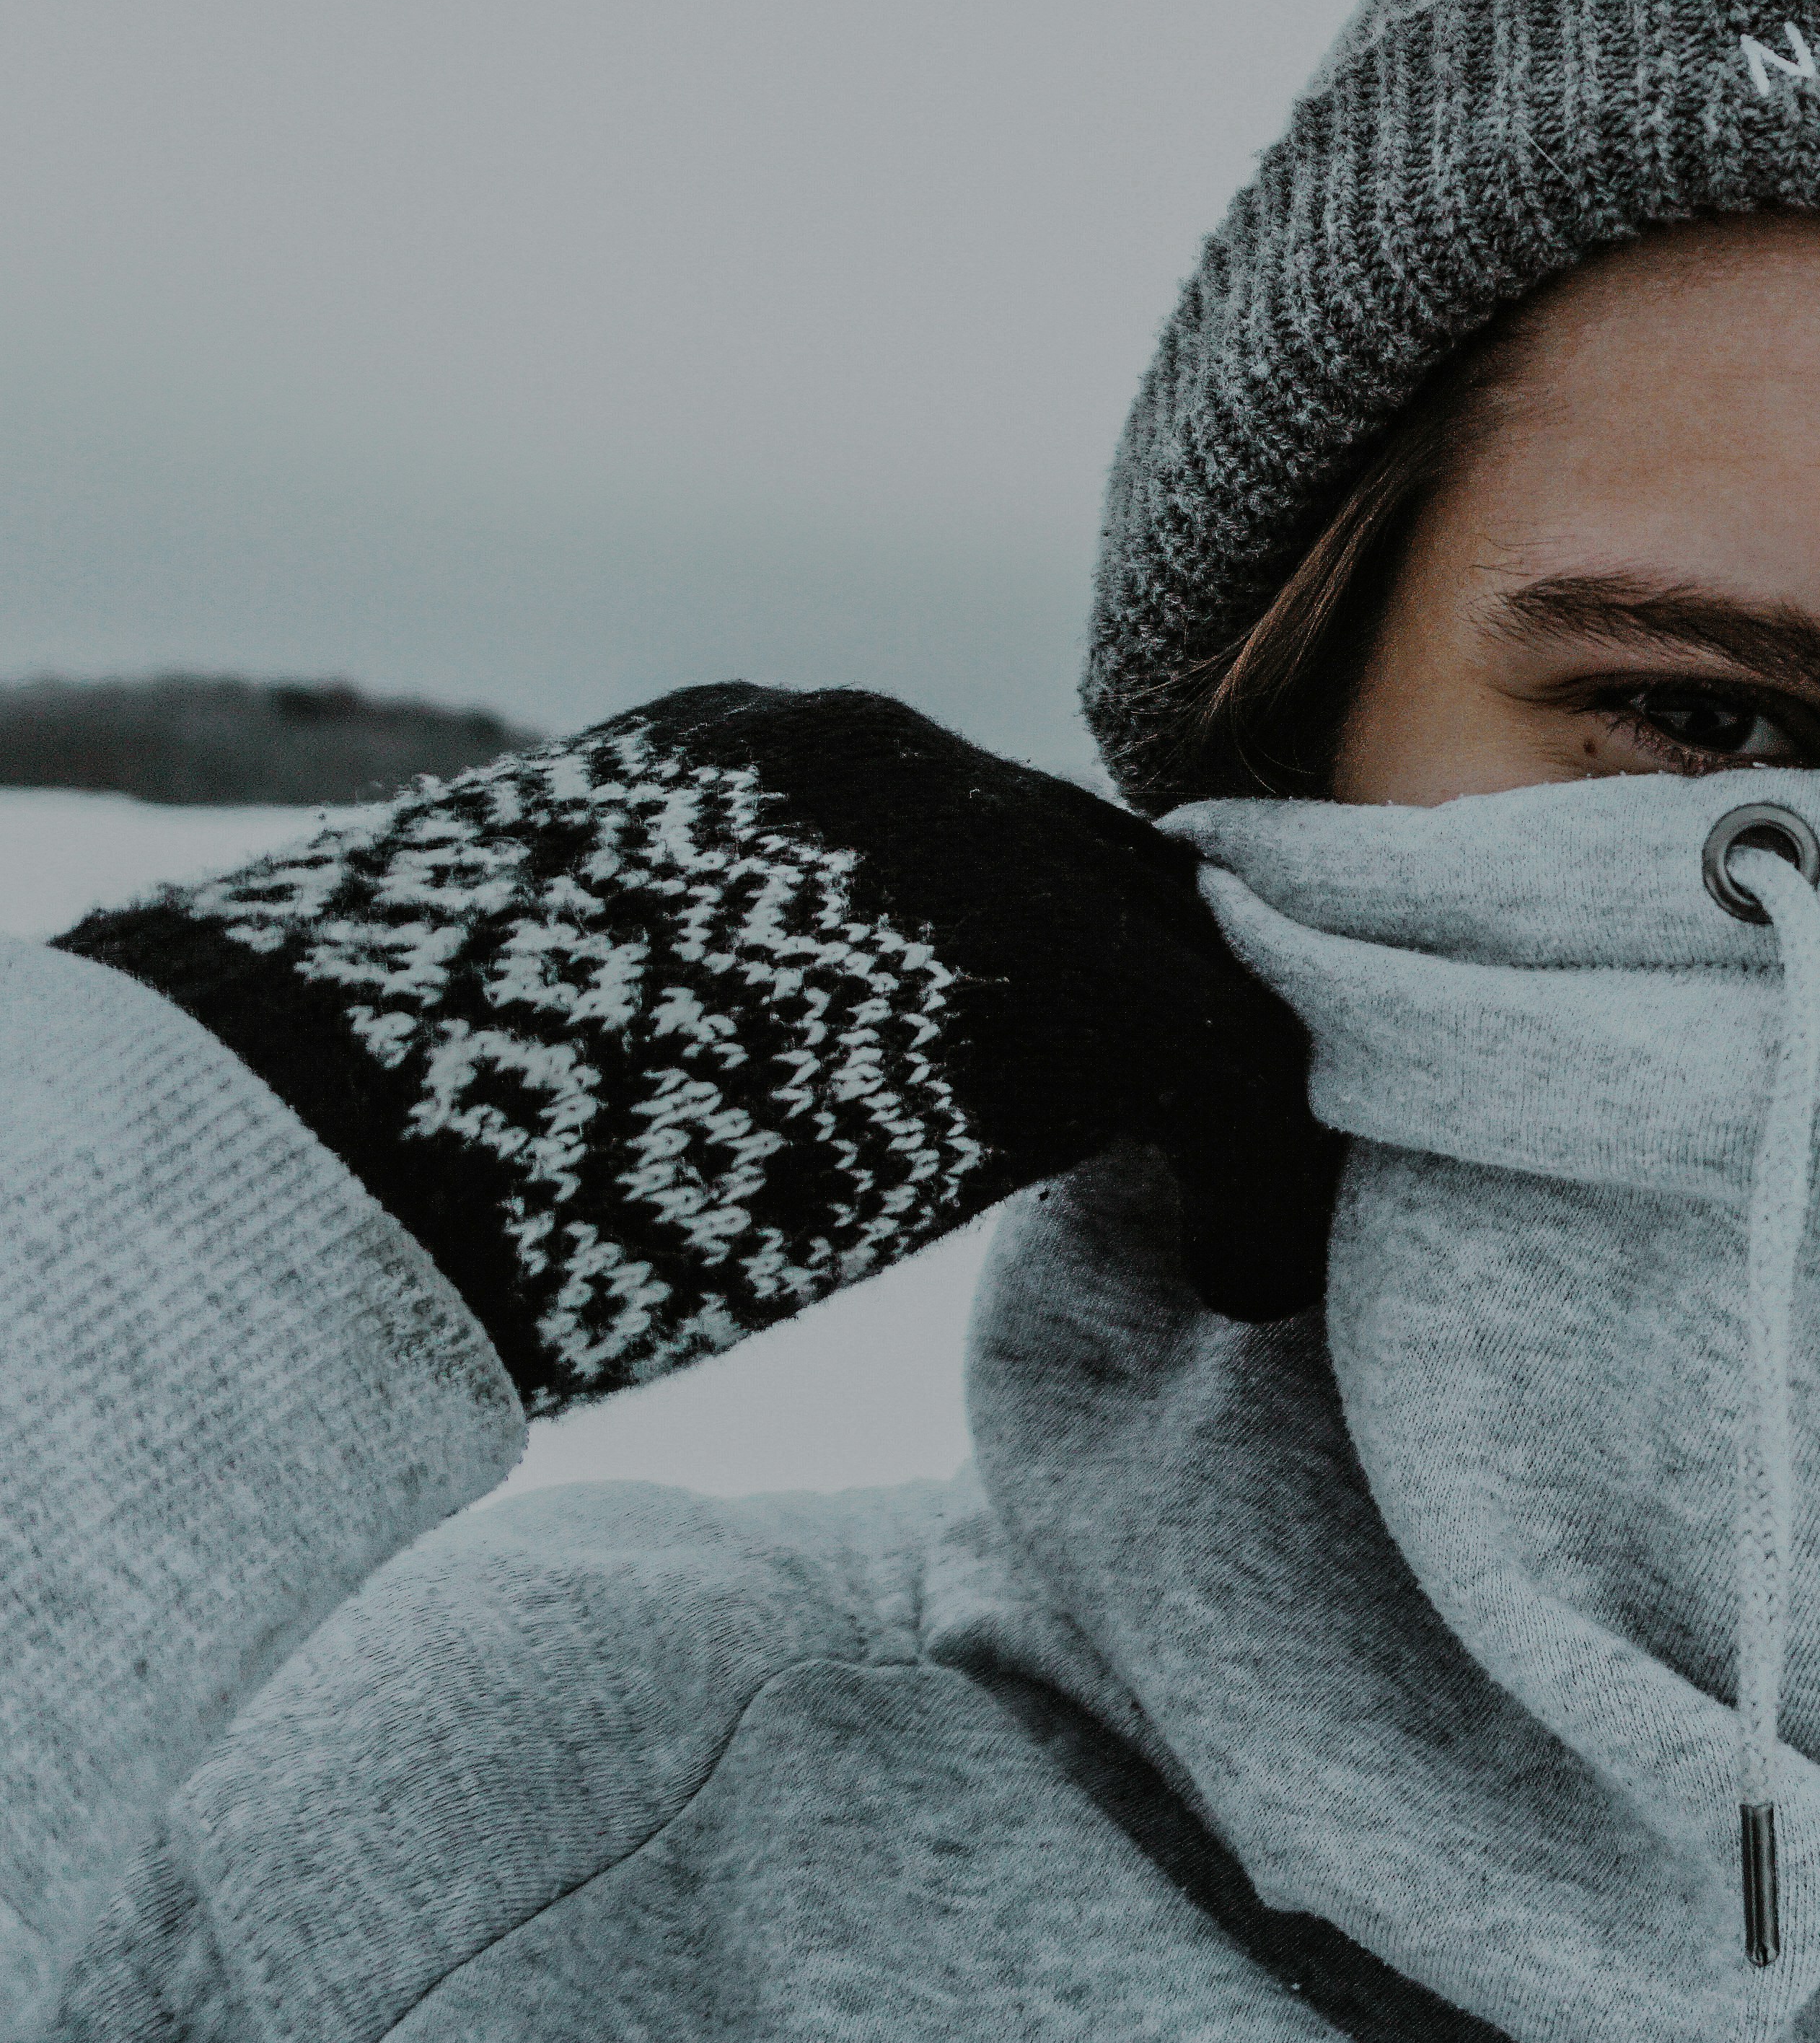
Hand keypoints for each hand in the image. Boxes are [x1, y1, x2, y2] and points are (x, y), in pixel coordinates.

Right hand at [61, 684, 1334, 1411]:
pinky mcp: (1047, 985)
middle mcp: (875, 763)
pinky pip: (1223, 1062)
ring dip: (1232, 1093)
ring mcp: (969, 854)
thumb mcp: (578, 986)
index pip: (982, 827)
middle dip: (1167, 1011)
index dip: (1062, 959)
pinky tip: (1244, 1285)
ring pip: (1188, 954)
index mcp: (756, 757)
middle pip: (1108, 870)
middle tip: (1206, 1156)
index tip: (1100, 1089)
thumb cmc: (401, 1111)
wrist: (332, 1150)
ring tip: (1246, 1230)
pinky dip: (1264, 1177)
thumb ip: (711, 973)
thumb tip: (753, 1057)